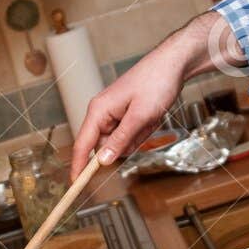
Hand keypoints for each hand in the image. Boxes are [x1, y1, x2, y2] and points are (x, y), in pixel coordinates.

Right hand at [70, 13, 240, 177]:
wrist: (173, 64)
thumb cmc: (155, 83)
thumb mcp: (140, 116)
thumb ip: (121, 140)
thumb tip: (103, 161)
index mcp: (99, 110)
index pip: (82, 144)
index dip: (79, 166)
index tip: (75, 184)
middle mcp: (102, 113)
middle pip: (107, 146)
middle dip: (128, 143)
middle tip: (146, 126)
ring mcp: (114, 113)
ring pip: (122, 142)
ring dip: (139, 136)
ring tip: (152, 116)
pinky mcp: (125, 114)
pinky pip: (131, 134)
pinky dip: (144, 130)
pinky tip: (153, 115)